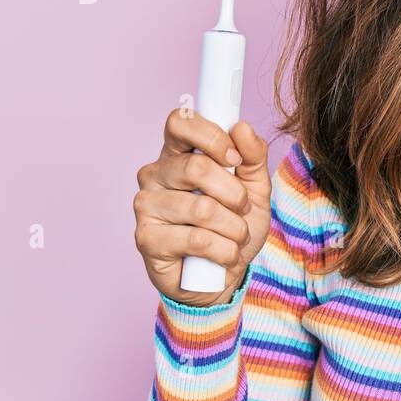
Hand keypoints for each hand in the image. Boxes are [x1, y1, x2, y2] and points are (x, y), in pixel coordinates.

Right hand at [133, 109, 271, 307]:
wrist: (225, 277)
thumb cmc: (234, 227)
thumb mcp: (255, 189)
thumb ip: (252, 156)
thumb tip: (242, 128)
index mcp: (178, 154)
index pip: (180, 122)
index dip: (211, 136)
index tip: (234, 158)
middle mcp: (155, 175)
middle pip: (196, 167)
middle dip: (234, 194)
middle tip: (243, 209)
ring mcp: (146, 206)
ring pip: (200, 208)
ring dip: (233, 227)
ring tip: (236, 237)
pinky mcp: (145, 238)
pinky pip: (196, 239)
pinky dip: (223, 250)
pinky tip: (223, 256)